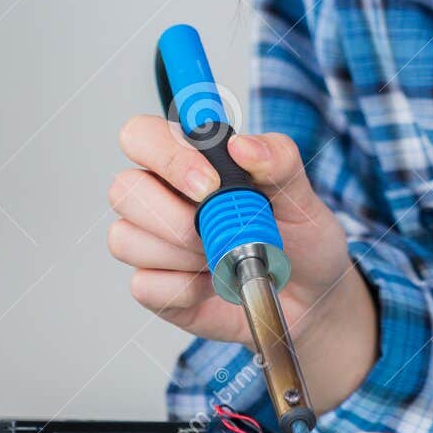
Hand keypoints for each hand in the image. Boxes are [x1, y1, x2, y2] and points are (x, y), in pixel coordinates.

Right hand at [109, 115, 372, 364]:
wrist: (310, 297)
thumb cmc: (299, 237)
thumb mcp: (301, 194)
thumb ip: (278, 160)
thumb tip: (242, 144)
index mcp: (189, 160)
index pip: (141, 135)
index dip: (166, 156)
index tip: (209, 184)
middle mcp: (160, 196)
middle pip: (123, 189)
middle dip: (173, 217)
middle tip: (216, 231)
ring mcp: (152, 242)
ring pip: (125, 238)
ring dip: (182, 255)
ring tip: (222, 258)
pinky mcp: (154, 287)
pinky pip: (144, 285)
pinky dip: (185, 289)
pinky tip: (213, 286)